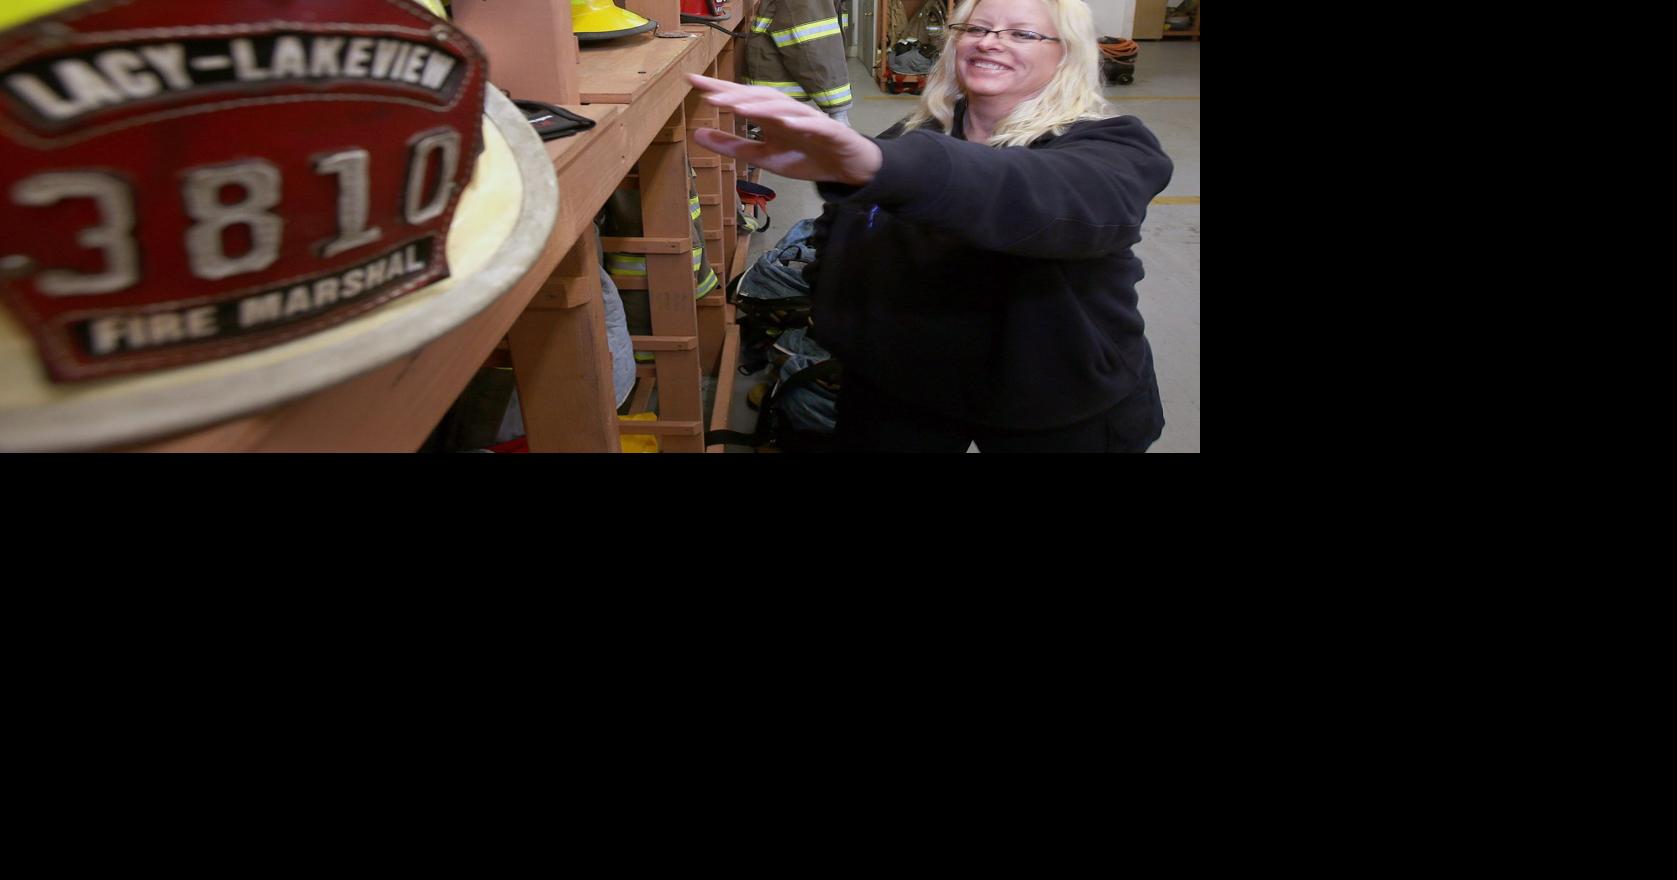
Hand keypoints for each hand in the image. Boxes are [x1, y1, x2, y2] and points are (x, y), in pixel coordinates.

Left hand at [686, 74, 881, 185]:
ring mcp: (807, 119)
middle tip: (708, 94)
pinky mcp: (828, 130)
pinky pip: (812, 124)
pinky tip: (784, 122)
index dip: (717, 89)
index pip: (740, 98)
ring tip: (738, 107)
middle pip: (758, 98)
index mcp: (768, 116)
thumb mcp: (762, 156)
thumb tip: (697, 134)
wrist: (844, 166)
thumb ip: (732, 146)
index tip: (691, 81)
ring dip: (760, 106)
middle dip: (734, 95)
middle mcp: (786, 112)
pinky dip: (799, 122)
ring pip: (783, 107)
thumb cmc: (804, 156)